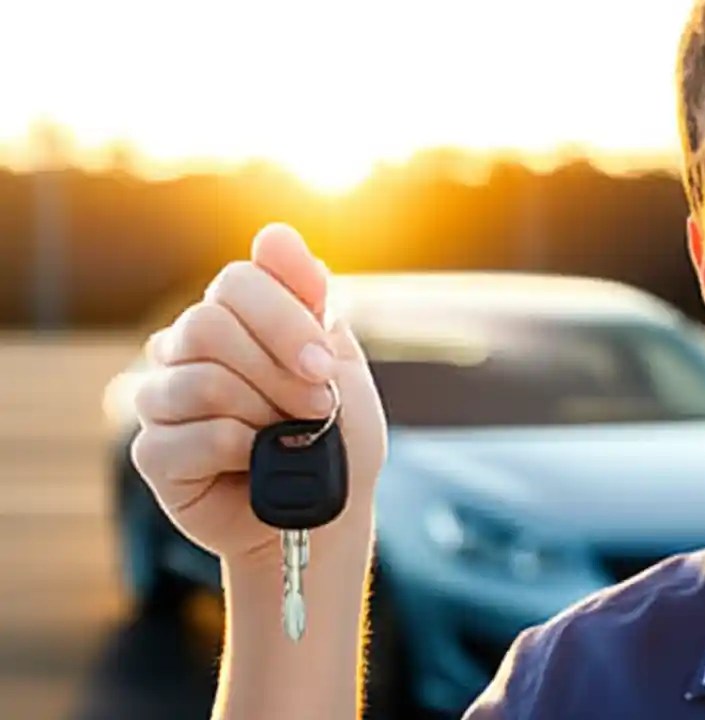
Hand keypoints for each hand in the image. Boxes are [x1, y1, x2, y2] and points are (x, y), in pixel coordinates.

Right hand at [129, 223, 387, 570]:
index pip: (238, 279)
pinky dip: (239, 450)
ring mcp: (164, 398)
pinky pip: (190, 433)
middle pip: (210, 324)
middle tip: (317, 407)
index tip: (324, 363)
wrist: (325, 515)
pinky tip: (254, 463)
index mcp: (238, 319)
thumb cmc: (335, 438)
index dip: (285, 318)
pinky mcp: (152, 451)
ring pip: (201, 379)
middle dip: (279, 371)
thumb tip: (276, 236)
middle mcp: (190, 348)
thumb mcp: (339, 364)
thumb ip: (309, 301)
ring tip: (290, 438)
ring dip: (264, 413)